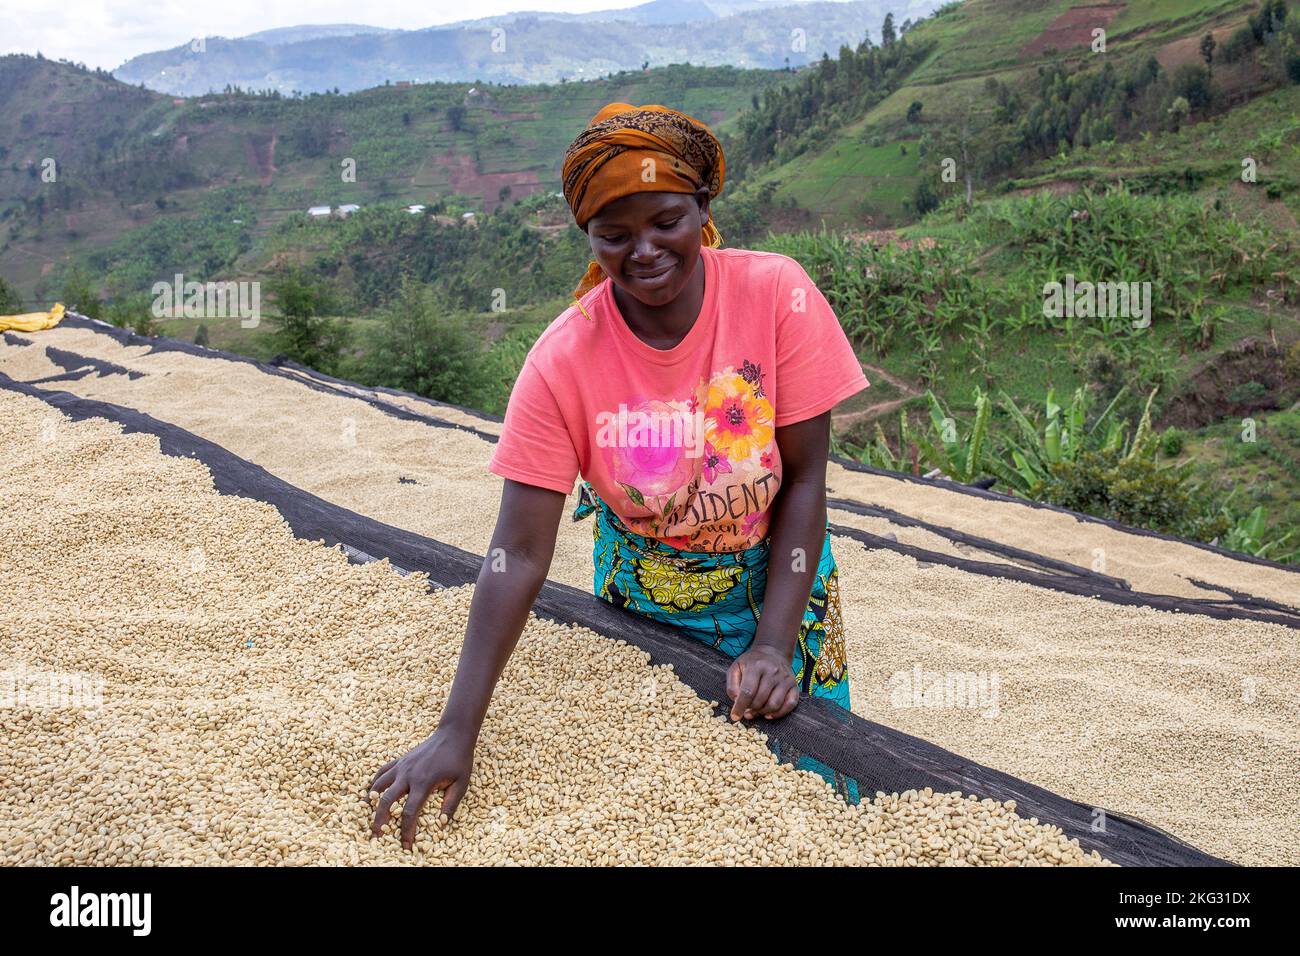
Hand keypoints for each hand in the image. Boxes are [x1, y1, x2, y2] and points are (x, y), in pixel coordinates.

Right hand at [368, 727, 473, 849]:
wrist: (453, 735)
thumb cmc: (459, 760)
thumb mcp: (461, 783)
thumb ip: (450, 804)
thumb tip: (442, 825)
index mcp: (423, 782)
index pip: (410, 812)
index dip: (406, 831)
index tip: (405, 844)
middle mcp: (408, 774)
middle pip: (387, 800)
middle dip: (380, 820)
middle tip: (377, 835)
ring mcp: (402, 766)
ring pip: (378, 785)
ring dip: (371, 800)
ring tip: (367, 814)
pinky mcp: (400, 760)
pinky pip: (382, 771)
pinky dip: (374, 783)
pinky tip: (371, 792)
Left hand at [726, 644, 798, 721]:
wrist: (773, 653)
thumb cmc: (752, 663)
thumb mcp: (736, 668)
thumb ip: (732, 685)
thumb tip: (736, 701)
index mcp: (756, 666)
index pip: (747, 691)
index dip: (740, 707)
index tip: (735, 716)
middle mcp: (773, 671)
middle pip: (760, 700)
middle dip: (751, 710)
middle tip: (746, 712)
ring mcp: (785, 678)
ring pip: (774, 704)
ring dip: (763, 713)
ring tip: (756, 712)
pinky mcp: (794, 685)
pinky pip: (790, 704)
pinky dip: (779, 713)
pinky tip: (769, 714)